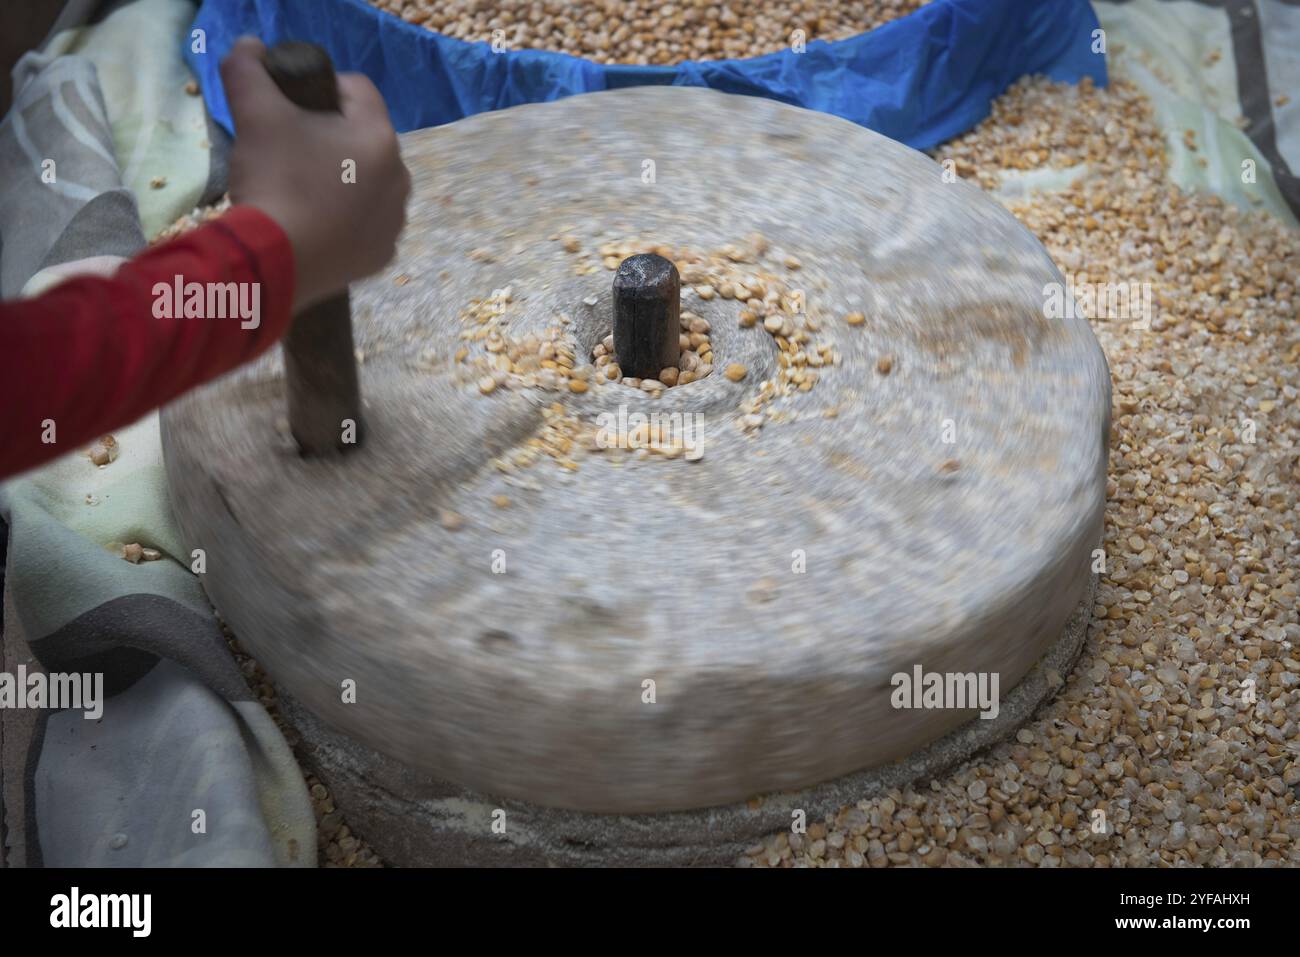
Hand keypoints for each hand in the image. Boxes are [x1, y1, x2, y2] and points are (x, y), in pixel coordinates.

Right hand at [220, 37, 410, 311]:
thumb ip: (248, 70)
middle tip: (293, 151)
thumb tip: (249, 47)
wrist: (275, 263)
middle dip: (334, 137)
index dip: (323, 88)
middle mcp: (401, 177)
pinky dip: (347, 219)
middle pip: (365, 138)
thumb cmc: (274, 180)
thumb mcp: (254, 115)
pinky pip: (368, 223)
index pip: (357, 89)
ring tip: (303, 189)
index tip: (293, 106)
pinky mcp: (383, 255)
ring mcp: (396, 221)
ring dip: (343, 179)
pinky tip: (317, 223)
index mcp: (379, 137)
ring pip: (369, 183)